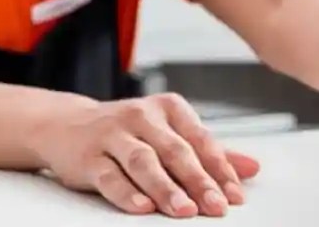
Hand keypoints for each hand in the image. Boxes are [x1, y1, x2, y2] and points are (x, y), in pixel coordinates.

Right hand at [29, 93, 260, 217]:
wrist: (66, 125)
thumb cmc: (128, 133)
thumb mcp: (170, 134)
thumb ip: (210, 153)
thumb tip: (252, 168)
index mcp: (169, 109)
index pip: (201, 140)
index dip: (220, 169)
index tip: (236, 196)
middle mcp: (142, 116)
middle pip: (175, 151)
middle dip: (198, 181)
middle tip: (217, 206)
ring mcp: (113, 134)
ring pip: (143, 162)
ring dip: (165, 188)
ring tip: (184, 210)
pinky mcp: (89, 155)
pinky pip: (110, 175)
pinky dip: (127, 192)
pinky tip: (143, 208)